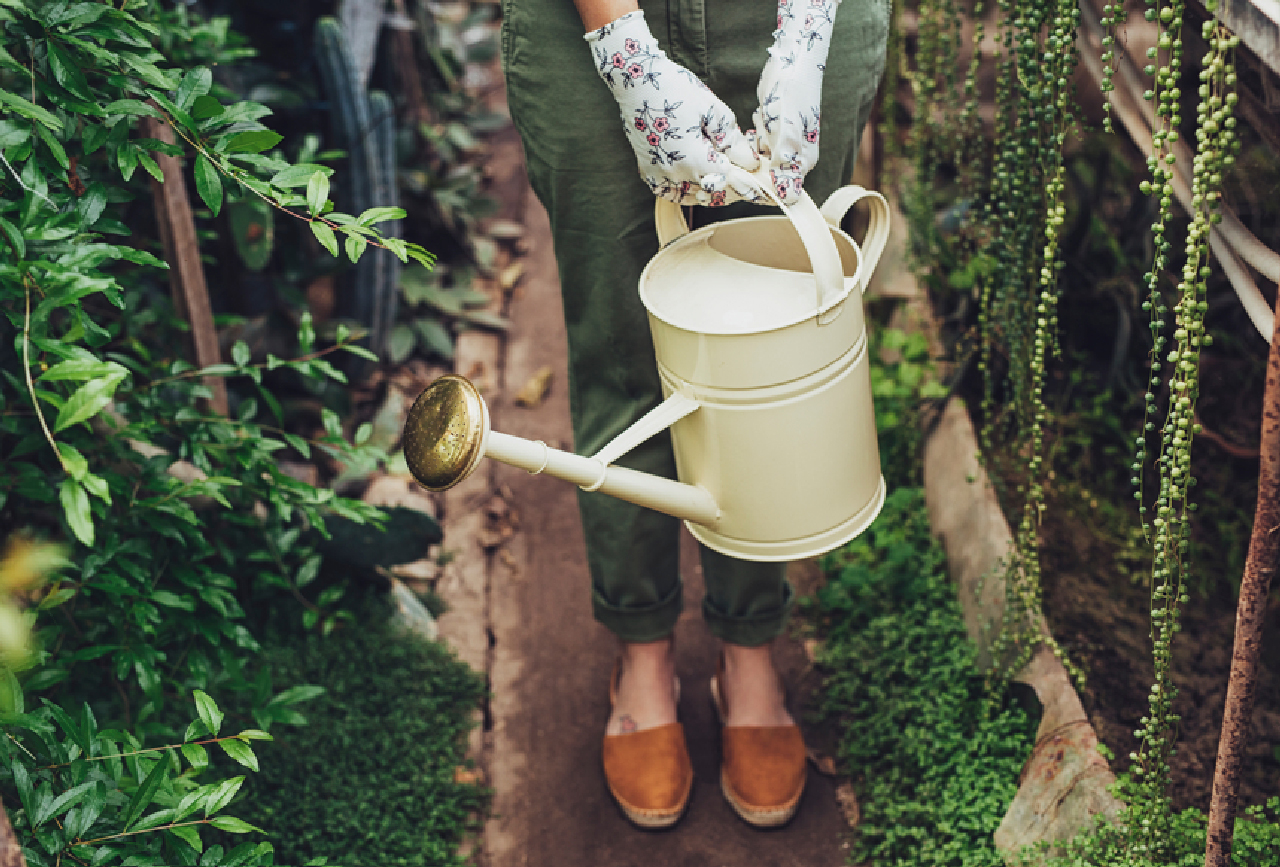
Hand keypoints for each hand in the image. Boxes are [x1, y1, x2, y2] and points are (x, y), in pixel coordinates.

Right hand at [586, 11, 760, 205]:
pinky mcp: (647, 169)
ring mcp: (658, 173)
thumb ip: (731, 139)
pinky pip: (668, 192)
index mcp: (695, 159)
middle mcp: (675, 173)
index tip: (757, 176)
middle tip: (742, 175)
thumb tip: (749, 161)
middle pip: (712, 192)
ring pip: (691, 197)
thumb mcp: (712, 109)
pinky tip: (692, 181)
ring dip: (707, 190)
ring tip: (720, 176)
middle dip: (730, 186)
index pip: (729, 181)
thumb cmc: (675, 89)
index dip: (746, 180)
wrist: (636, 80)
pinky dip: (683, 191)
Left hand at [754, 0, 840, 203]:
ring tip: (758, 126)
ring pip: (757, 162)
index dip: (757, 185)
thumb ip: (786, 166)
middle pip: (766, 177)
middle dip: (752, 166)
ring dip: (750, 150)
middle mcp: (795, 158)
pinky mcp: (773, 133)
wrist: (793, 62)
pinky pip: (755, 146)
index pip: (778, 190)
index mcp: (803, 162)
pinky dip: (751, 137)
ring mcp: (783, 146)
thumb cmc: (791, 94)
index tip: (743, 171)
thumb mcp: (786, 132)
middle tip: (750, 144)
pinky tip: (757, 121)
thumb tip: (790, 199)